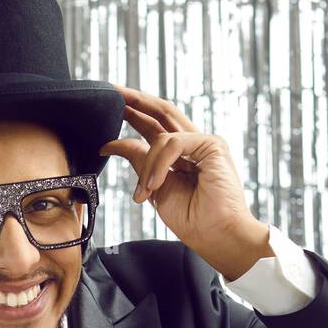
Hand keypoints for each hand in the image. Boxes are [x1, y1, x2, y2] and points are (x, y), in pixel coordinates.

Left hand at [98, 84, 271, 279]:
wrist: (218, 237)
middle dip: (135, 101)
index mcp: (181, 155)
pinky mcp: (213, 145)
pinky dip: (159, 164)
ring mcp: (204, 143)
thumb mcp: (155, 188)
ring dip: (147, 163)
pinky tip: (155, 185)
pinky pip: (173, 143)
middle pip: (161, 112)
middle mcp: (193, 145)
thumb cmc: (193, 220)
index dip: (133, 114)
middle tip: (112, 90)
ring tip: (144, 193)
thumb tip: (115, 144)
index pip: (154, 126)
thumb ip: (141, 163)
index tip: (109, 107)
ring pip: (162, 132)